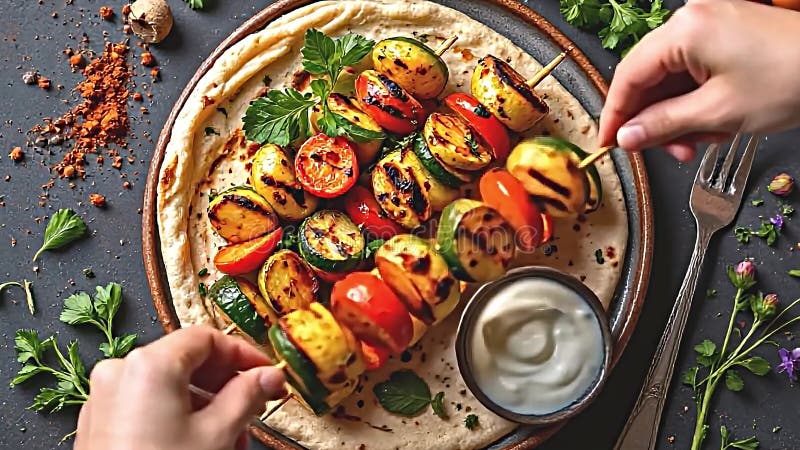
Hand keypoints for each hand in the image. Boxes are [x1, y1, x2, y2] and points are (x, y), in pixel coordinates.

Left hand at [74, 326, 285, 449]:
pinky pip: (148, 403)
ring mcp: (105, 398)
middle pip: (187, 360)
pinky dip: (177, 414)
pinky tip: (200, 441)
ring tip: (231, 433)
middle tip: (255, 402)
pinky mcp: (100, 423)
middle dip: (226, 383)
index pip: (207, 338)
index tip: (265, 373)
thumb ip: (248, 396)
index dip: (243, 354)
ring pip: (169, 385)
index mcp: (149, 365)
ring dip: (206, 403)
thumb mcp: (218, 434)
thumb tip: (267, 377)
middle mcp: (121, 372)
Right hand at [599, 0, 799, 159]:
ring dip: (679, 115)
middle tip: (667, 153)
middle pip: (649, 77)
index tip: (609, 143)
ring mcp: (711, 24)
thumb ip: (663, 126)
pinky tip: (712, 124)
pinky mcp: (728, 33)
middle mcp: (692, 20)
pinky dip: (697, 100)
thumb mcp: (717, 114)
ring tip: (700, 143)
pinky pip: (694, 70)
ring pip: (672, 78)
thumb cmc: (791, 80)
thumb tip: (628, 136)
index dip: (615, 115)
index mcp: (684, 31)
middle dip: (656, 120)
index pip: (629, 76)